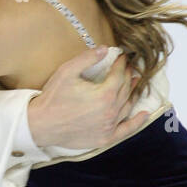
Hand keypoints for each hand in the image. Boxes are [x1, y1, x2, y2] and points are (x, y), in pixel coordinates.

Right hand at [28, 46, 149, 150]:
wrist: (41, 125)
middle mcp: (111, 111)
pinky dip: (137, 122)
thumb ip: (88, 58)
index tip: (122, 56)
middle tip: (129, 67)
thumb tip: (105, 48)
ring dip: (133, 93)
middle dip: (128, 75)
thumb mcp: (68, 71)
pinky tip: (144, 114)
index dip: (122, 63)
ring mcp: (109, 126)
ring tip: (136, 83)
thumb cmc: (53, 97)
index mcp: (105, 94)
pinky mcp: (105, 138)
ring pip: (127, 106)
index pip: (119, 75)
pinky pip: (126, 130)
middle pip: (126, 89)